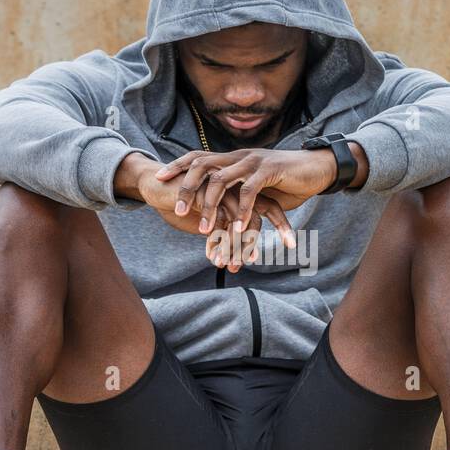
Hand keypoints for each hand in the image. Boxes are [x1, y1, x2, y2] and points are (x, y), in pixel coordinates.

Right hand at [135, 159, 293, 271]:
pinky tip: (211, 255)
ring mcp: (220, 188)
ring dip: (233, 246)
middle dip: (256, 242)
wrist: (157, 183)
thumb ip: (225, 232)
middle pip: (259, 213)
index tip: (292, 245)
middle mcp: (236, 187)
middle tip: (251, 263)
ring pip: (236, 220)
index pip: (270, 206)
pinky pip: (215, 220)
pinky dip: (215, 240)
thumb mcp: (210, 219)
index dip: (281, 225)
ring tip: (227, 266)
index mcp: (243, 190)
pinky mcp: (203, 192)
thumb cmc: (186, 203)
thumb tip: (234, 256)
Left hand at [153, 148, 336, 233]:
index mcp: (233, 158)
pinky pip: (250, 191)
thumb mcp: (256, 185)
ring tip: (203, 229)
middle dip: (188, 188)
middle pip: (203, 166)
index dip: (178, 165)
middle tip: (178, 211)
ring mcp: (253, 161)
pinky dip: (242, 210)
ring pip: (223, 180)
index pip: (198, 157)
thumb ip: (237, 192)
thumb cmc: (286, 180)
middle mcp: (239, 156)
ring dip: (211, 206)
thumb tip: (219, 207)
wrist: (317, 167)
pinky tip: (237, 228)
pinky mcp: (270, 170)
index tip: (159, 177)